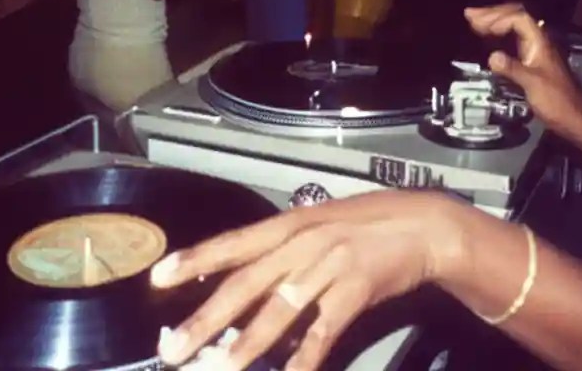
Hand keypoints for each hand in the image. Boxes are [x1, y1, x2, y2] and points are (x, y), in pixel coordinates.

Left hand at [150, 191, 465, 370]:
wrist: (423, 226)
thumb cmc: (367, 225)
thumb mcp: (318, 225)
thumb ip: (280, 248)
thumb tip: (237, 271)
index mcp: (289, 225)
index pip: (232, 243)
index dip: (194, 261)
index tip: (158, 279)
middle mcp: (303, 243)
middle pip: (245, 284)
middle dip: (206, 319)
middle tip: (173, 347)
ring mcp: (329, 266)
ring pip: (278, 311)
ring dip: (246, 344)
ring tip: (219, 368)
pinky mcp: (356, 290)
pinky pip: (322, 331)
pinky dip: (304, 358)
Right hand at [465, 3, 581, 135]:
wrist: (574, 118)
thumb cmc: (556, 101)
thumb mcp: (533, 85)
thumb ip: (512, 69)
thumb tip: (491, 56)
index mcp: (540, 42)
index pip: (518, 19)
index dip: (498, 19)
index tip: (479, 28)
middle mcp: (538, 42)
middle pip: (516, 17)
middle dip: (492, 14)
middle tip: (469, 15)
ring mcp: (536, 51)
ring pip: (515, 27)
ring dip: (495, 22)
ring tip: (474, 21)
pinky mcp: (532, 61)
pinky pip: (514, 39)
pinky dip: (500, 35)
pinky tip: (489, 37)